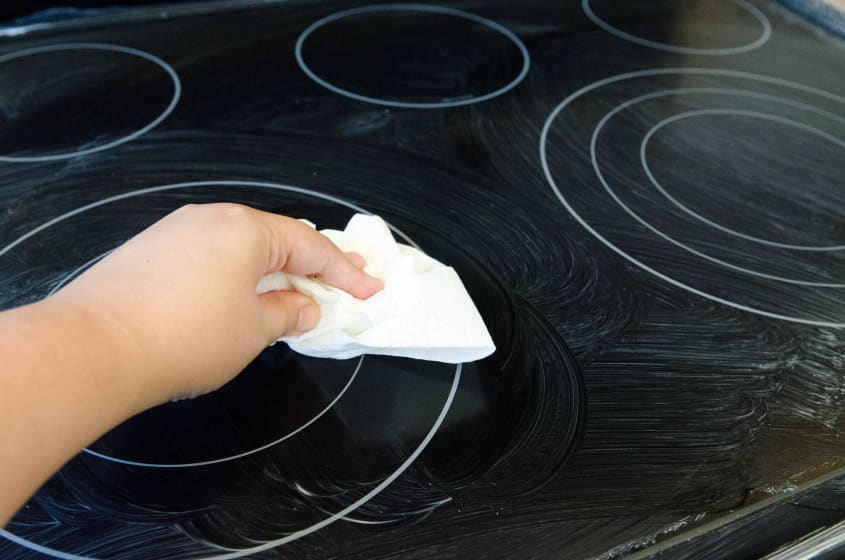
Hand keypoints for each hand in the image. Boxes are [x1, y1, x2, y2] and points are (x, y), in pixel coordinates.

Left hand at [51, 203, 382, 408]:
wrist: (96, 348)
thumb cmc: (185, 336)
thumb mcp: (253, 331)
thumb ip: (288, 314)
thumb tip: (303, 308)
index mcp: (247, 228)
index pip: (312, 247)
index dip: (346, 272)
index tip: (370, 289)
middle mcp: (211, 218)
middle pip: (275, 238)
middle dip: (311, 263)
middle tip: (342, 279)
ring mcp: (176, 231)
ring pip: (239, 247)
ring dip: (271, 270)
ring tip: (293, 293)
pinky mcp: (149, 252)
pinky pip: (209, 256)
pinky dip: (235, 275)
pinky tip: (238, 298)